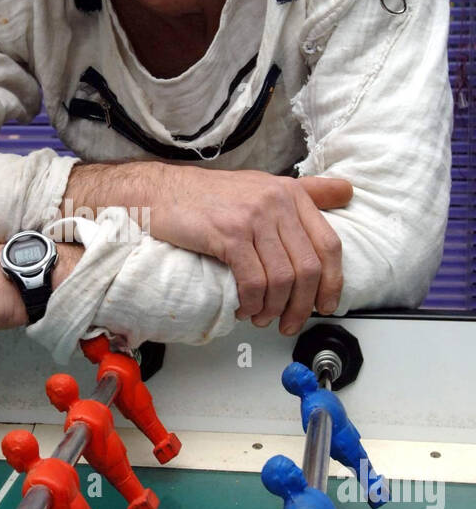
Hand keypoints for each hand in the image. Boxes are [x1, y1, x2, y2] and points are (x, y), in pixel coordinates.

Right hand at [151, 168, 351, 334]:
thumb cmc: (210, 196)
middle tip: (290, 322)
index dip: (332, 282)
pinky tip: (244, 307)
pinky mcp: (229, 234)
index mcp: (291, 194)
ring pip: (282, 280)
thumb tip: (346, 192)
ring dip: (274, 309)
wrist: (161, 193)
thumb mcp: (264, 186)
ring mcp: (253, 218)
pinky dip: (251, 303)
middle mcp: (277, 203)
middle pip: (308, 268)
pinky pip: (254, 282)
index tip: (325, 305)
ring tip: (262, 317)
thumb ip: (307, 191)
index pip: (329, 245)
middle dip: (301, 306)